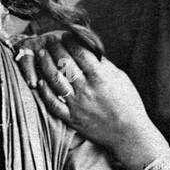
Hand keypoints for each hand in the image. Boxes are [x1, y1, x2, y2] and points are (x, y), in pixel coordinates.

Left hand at [16, 35, 160, 165]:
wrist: (128, 133)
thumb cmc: (128, 103)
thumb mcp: (120, 78)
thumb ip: (103, 64)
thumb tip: (89, 48)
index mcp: (101, 77)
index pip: (80, 53)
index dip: (70, 41)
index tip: (65, 35)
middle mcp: (87, 89)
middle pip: (65, 63)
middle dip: (55, 48)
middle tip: (50, 41)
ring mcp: (77, 105)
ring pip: (55, 81)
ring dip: (46, 65)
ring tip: (42, 54)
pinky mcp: (72, 119)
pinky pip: (53, 104)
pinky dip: (45, 92)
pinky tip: (41, 81)